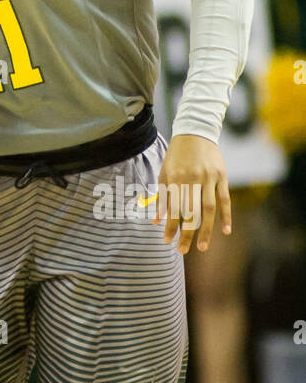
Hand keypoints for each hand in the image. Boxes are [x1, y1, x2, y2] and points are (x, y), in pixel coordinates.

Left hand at [154, 134, 231, 253]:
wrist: (196, 131)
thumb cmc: (177, 155)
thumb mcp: (165, 173)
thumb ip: (162, 197)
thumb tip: (157, 221)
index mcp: (176, 178)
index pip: (173, 208)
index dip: (170, 226)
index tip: (167, 241)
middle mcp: (193, 179)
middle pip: (190, 212)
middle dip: (186, 233)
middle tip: (182, 251)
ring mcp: (209, 178)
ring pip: (208, 209)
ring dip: (206, 230)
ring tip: (202, 247)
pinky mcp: (222, 176)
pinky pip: (225, 199)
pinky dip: (226, 216)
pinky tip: (226, 231)